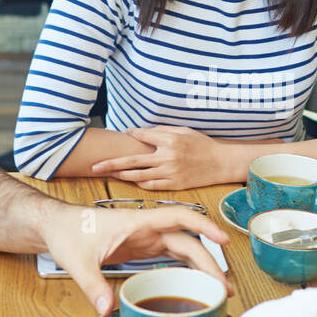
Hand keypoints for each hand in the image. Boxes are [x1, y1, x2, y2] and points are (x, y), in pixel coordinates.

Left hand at [43, 204, 230, 314]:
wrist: (57, 227)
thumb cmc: (67, 233)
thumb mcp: (77, 261)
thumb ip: (93, 285)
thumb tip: (106, 309)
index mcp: (137, 222)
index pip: (179, 217)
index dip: (204, 226)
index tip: (223, 240)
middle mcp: (147, 228)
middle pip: (188, 241)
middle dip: (209, 262)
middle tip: (223, 288)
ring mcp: (146, 238)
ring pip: (184, 249)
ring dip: (202, 268)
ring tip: (217, 291)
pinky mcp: (143, 248)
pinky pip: (173, 257)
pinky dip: (187, 270)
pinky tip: (196, 286)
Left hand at [91, 126, 235, 188]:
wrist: (221, 163)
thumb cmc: (202, 144)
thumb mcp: (183, 131)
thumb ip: (162, 131)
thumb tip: (141, 132)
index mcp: (170, 140)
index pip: (142, 136)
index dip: (131, 134)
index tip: (124, 132)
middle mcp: (168, 156)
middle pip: (133, 161)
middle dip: (111, 163)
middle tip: (95, 166)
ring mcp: (170, 172)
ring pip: (139, 176)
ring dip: (122, 176)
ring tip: (109, 174)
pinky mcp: (175, 184)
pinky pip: (152, 185)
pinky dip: (140, 183)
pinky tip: (133, 180)